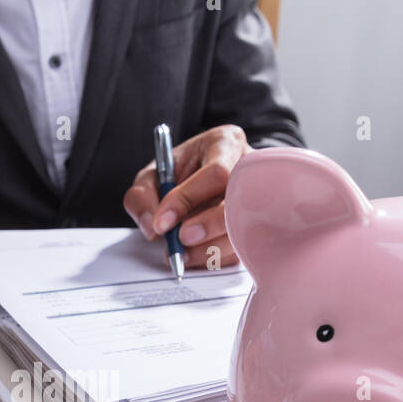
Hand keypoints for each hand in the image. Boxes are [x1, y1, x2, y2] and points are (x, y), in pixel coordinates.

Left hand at [123, 124, 251, 268]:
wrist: (194, 183)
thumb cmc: (177, 174)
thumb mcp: (152, 175)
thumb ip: (143, 196)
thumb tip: (153, 227)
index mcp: (226, 143)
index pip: (217, 173)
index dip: (188, 199)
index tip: (162, 222)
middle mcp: (249, 169)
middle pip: (239, 202)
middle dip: (207, 227)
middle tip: (180, 240)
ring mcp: (259, 198)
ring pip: (242, 230)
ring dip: (209, 249)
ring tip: (183, 252)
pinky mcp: (256, 226)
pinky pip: (241, 248)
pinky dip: (215, 258)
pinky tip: (197, 255)